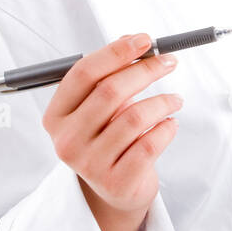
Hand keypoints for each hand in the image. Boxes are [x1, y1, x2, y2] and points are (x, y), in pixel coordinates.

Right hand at [42, 31, 182, 216]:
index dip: (116, 52)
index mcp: (56, 115)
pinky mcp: (116, 182)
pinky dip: (166, 128)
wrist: (115, 190)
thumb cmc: (108, 138)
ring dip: (163, 101)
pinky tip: (170, 124)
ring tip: (174, 100)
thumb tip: (132, 40)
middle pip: (110, 91)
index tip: (144, 40)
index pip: (83, 74)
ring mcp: (89, 164)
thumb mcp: (100, 108)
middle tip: (169, 61)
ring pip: (135, 117)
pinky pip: (149, 144)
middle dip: (145, 70)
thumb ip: (110, 75)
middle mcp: (67, 140)